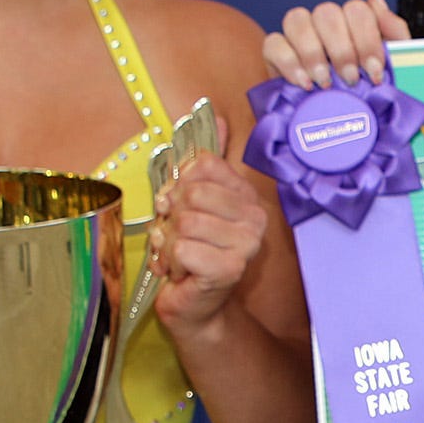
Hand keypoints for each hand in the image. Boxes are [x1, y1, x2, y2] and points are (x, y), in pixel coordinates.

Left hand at [148, 150, 270, 335]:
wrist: (197, 306)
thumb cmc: (193, 253)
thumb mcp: (194, 203)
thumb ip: (206, 163)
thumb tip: (215, 115)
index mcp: (247, 197)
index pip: (202, 166)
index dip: (178, 185)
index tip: (180, 206)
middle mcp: (254, 219)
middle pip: (191, 193)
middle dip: (171, 216)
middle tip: (177, 236)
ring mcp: (246, 245)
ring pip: (184, 221)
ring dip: (168, 242)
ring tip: (179, 255)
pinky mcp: (229, 268)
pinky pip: (181, 247)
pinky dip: (169, 261)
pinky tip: (180, 271)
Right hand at [267, 0, 409, 88]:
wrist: (337, 128)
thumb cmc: (368, 96)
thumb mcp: (392, 68)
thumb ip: (393, 33)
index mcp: (355, 24)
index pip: (357, 10)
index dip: (366, 39)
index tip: (374, 72)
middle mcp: (326, 24)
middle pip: (327, 12)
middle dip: (341, 49)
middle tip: (350, 79)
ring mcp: (298, 35)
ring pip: (297, 19)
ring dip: (313, 52)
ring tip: (325, 83)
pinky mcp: (274, 52)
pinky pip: (273, 43)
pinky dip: (289, 62)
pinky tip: (304, 84)